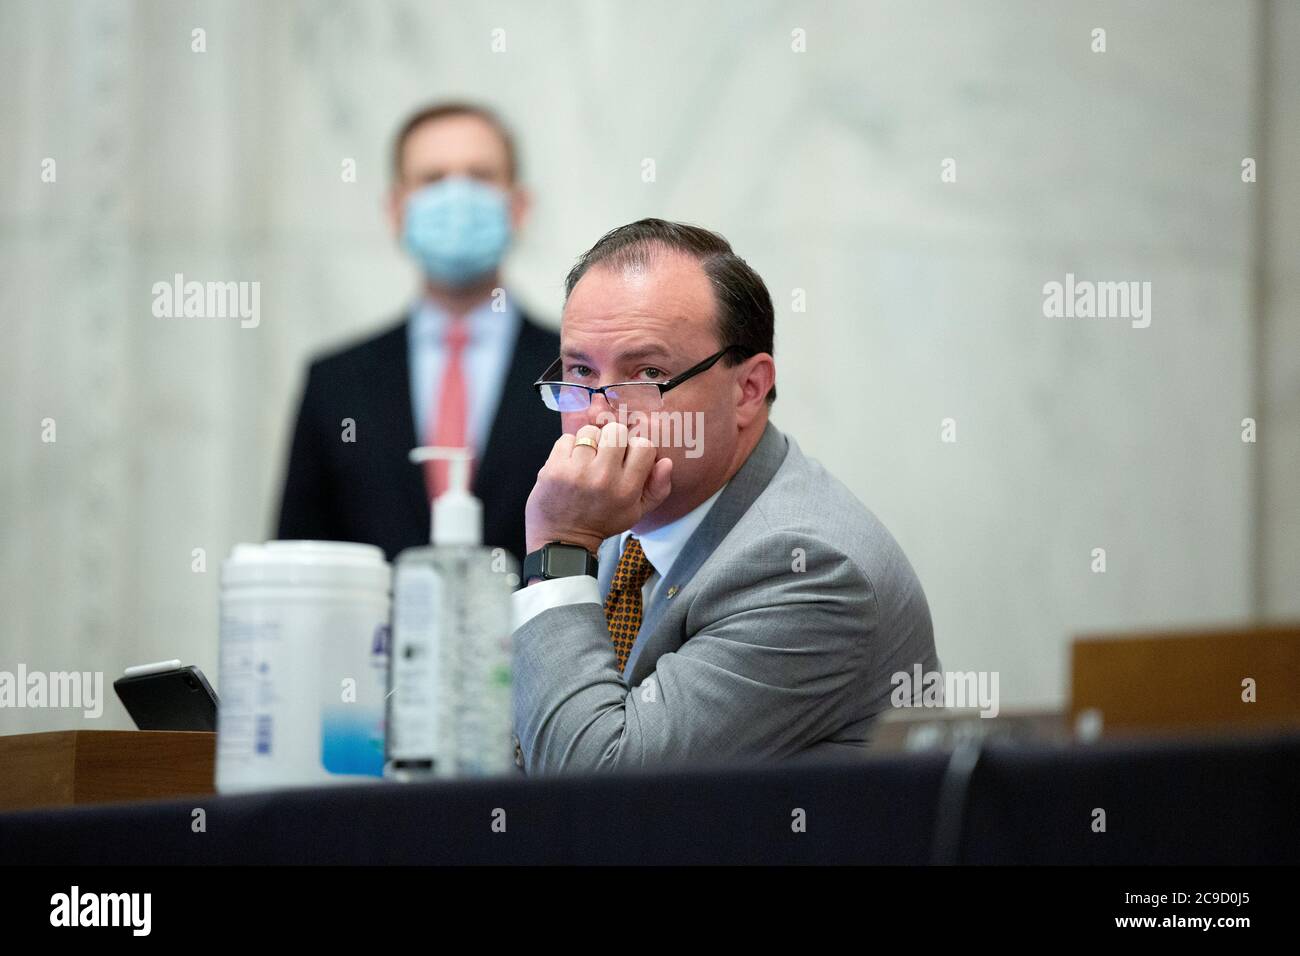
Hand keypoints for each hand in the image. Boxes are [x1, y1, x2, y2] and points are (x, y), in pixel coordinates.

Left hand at [524, 421, 673, 555]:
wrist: (563, 539)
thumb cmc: (601, 522)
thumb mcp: (636, 512)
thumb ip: (658, 488)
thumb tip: (666, 462)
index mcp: (626, 489)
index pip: (643, 446)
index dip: (635, 449)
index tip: (626, 460)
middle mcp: (603, 477)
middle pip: (616, 432)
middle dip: (612, 440)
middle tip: (605, 456)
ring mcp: (576, 471)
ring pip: (590, 431)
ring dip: (590, 443)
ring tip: (586, 460)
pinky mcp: (554, 467)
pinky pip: (567, 438)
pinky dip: (569, 448)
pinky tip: (570, 464)